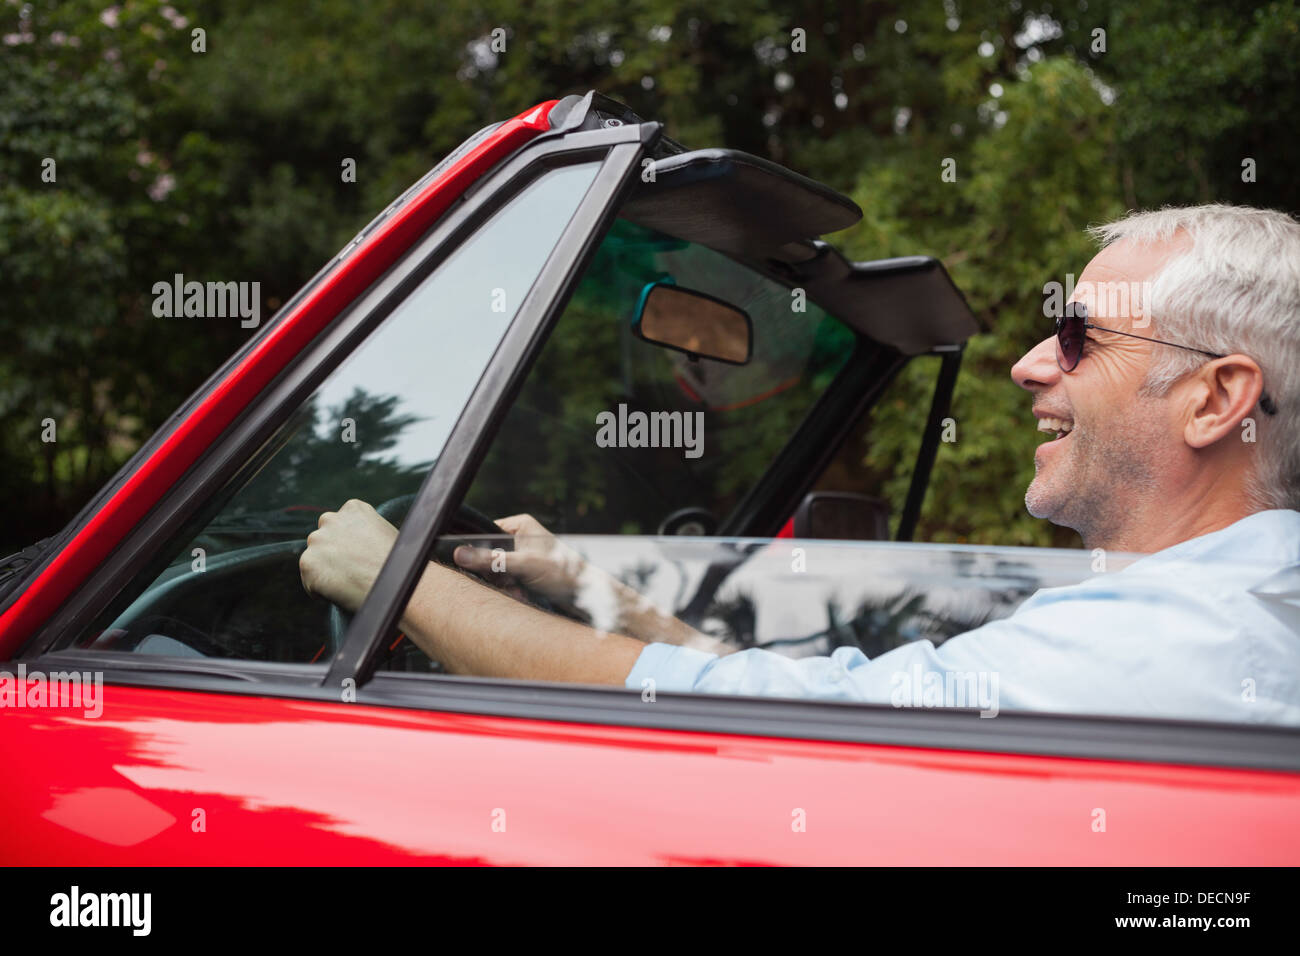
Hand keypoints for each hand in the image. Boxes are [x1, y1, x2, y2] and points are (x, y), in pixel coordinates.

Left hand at [299, 499, 398, 611]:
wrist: (395, 584)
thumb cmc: (399, 564)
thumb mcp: (387, 534)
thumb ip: (367, 532)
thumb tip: (358, 545)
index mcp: (353, 509)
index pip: (340, 523)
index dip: (348, 542)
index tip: (358, 556)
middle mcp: (331, 519)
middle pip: (323, 538)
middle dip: (332, 553)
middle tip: (351, 571)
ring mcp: (317, 541)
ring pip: (314, 559)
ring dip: (326, 571)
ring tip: (349, 584)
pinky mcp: (308, 564)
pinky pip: (310, 582)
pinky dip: (321, 590)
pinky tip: (341, 593)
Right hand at [452, 513, 585, 604]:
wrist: (586, 594)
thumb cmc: (562, 572)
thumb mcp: (524, 565)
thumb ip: (491, 560)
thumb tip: (460, 554)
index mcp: (519, 525)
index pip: (484, 532)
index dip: (477, 551)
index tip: (477, 566)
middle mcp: (520, 537)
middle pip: (488, 554)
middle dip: (495, 573)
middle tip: (506, 582)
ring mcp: (522, 555)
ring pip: (496, 571)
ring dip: (503, 584)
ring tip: (518, 590)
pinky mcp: (526, 571)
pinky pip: (507, 580)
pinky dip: (511, 590)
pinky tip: (521, 595)